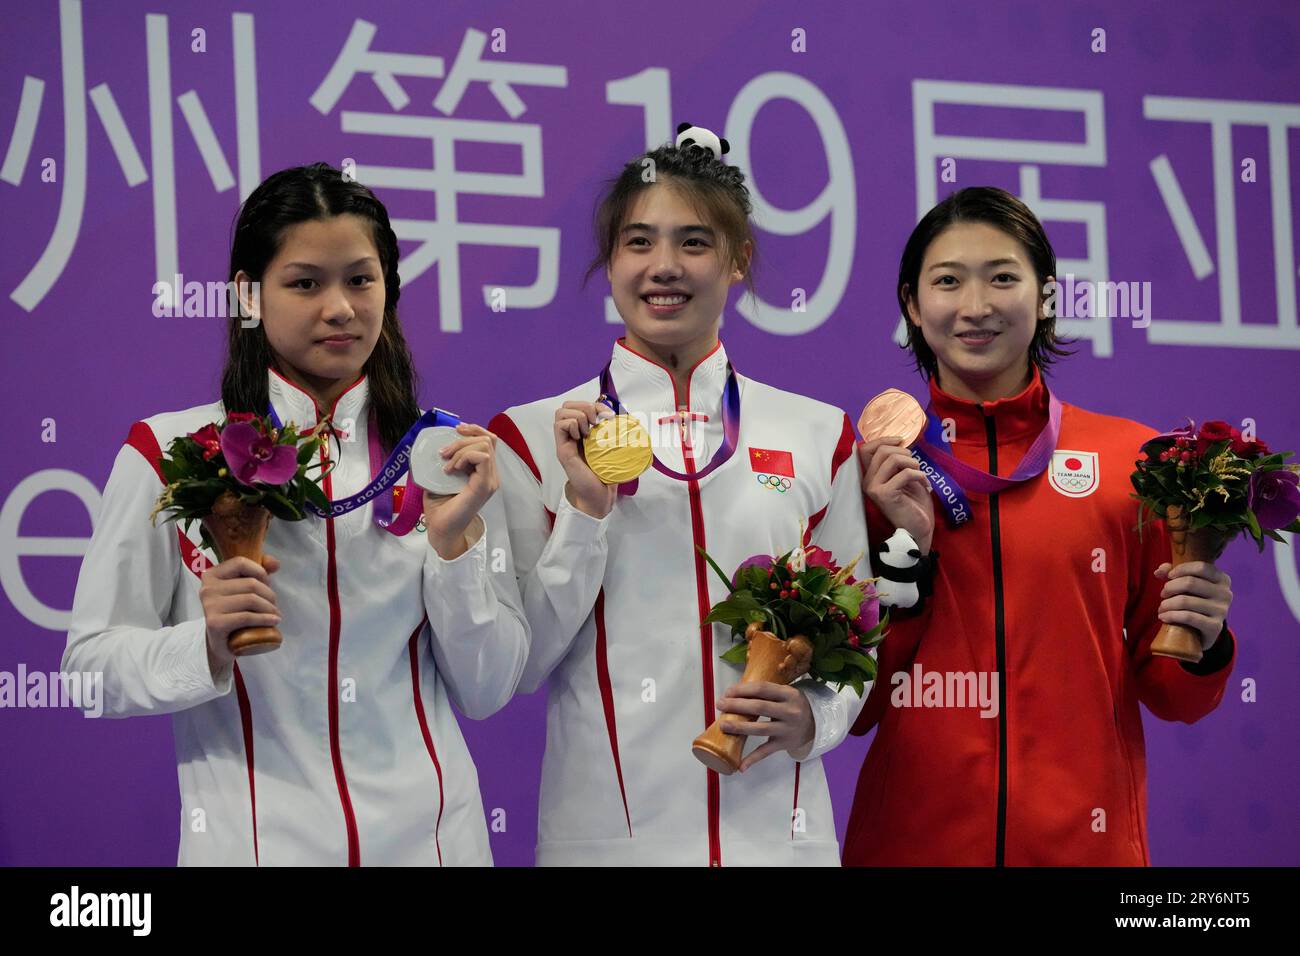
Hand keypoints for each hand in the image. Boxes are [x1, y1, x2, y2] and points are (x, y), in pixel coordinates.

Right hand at [200, 554, 280, 677]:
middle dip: (269, 595)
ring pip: (251, 600)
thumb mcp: (244, 589)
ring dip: (269, 608)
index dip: (260, 572)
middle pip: (251, 583)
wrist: (222, 643)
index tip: (268, 584)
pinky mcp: (215, 623)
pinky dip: (265, 619)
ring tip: (275, 615)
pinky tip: (273, 622)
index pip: (240, 563)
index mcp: (212, 575)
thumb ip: (259, 571)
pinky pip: (247, 617)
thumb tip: (275, 564)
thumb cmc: (235, 612)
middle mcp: (207, 589)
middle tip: (274, 606)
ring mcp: (210, 606)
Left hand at [424, 422, 498, 558]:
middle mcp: (491, 474)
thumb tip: (438, 442)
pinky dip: (464, 457)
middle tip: (443, 453)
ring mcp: (490, 480)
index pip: (489, 440)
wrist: (441, 529)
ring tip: (446, 464)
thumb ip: (446, 460)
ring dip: (461, 449)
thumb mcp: (441, 476)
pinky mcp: (485, 485)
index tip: (454, 430)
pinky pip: (482, 458)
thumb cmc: (440, 506)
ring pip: (485, 445)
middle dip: (462, 439)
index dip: (473, 429)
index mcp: (483, 471)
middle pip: (488, 439)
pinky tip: (451, 470)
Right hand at [554, 400, 616, 518]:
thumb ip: (618, 435)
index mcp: (584, 432)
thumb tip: (633, 420)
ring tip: (588, 431)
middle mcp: (573, 434)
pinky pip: (559, 425)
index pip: (581, 406)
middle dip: (584, 406)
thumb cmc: (606, 475)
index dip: (595, 404)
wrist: (599, 495)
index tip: (609, 415)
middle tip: (596, 421)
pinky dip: (572, 425)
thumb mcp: (614, 449)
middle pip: (567, 405)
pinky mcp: (562, 449)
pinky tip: (581, 438)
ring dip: (578, 416)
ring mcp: (566, 441)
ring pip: (561, 412)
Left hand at [715, 681, 814, 771]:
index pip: (762, 689)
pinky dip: (753, 759)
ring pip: (760, 729)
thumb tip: (734, 693)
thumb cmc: (792, 705)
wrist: (815, 725)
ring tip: (723, 726)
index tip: (727, 692)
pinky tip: (740, 765)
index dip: (743, 690)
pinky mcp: (785, 744)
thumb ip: (766, 692)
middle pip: (759, 707)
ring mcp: (788, 729)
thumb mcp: (786, 694)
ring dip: (739, 727)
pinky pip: (766, 752)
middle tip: (720, 704)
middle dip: (736, 705)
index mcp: (789, 694)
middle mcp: (790, 711)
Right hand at [859, 437, 933, 553]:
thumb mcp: (904, 477)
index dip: (883, 439)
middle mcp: (867, 481)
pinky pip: (905, 474)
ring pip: (893, 459)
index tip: (901, 441)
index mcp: (870, 476)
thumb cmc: (913, 504)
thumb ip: (897, 462)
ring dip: (913, 463)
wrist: (918, 529)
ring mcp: (874, 488)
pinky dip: (919, 475)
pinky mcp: (885, 495)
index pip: (865, 449)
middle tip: (916, 465)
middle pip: (881, 451)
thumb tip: (899, 442)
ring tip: (920, 474)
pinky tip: (925, 484)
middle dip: (904, 452)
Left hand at [1155, 561, 1232, 649]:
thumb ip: (1173, 572)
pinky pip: (1188, 617)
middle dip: (1170, 587)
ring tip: (1161, 607)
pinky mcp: (1215, 626)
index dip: (1180, 569)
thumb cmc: (1194, 600)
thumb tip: (1159, 571)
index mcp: (1222, 579)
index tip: (1168, 576)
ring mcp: (1221, 611)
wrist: (1203, 630)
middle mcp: (1225, 594)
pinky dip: (1171, 615)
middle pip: (1190, 582)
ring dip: (1167, 604)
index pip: (1200, 567)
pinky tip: (1163, 617)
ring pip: (1185, 601)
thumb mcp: (1187, 584)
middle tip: (1163, 594)